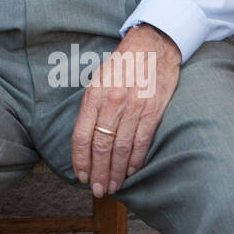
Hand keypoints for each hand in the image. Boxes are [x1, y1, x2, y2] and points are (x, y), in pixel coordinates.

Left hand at [71, 23, 180, 197]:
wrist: (154, 44)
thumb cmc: (123, 62)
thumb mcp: (98, 78)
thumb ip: (92, 105)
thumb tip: (86, 135)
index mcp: (94, 94)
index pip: (82, 134)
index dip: (80, 159)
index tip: (80, 175)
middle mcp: (112, 102)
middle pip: (101, 146)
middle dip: (98, 172)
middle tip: (97, 189)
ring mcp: (134, 107)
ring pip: (122, 148)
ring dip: (116, 171)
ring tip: (113, 186)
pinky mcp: (153, 110)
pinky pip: (143, 141)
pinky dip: (136, 160)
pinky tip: (131, 171)